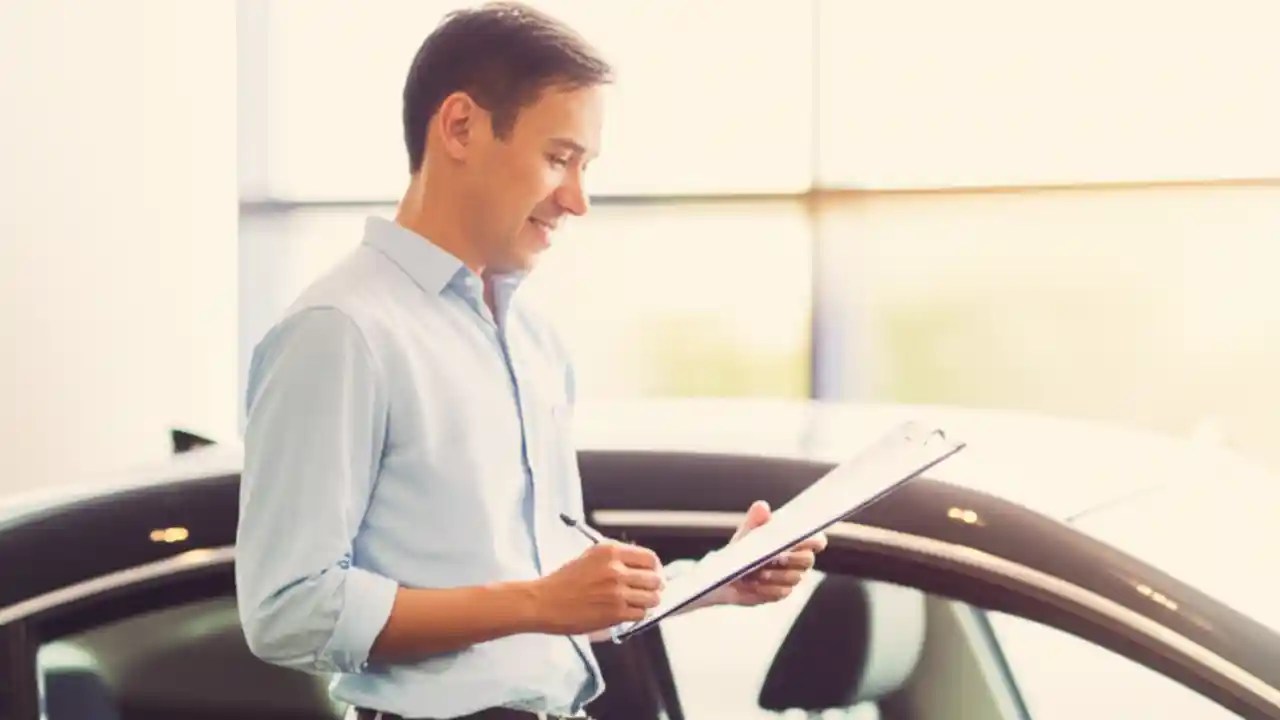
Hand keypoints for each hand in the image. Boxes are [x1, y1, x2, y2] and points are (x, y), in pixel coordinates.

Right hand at [533, 542, 664, 634]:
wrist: (544, 602)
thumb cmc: (563, 581)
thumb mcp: (590, 557)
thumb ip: (615, 558)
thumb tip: (640, 566)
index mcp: (610, 552)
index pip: (649, 558)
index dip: (655, 568)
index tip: (653, 574)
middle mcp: (616, 569)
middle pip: (654, 579)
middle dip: (654, 586)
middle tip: (648, 590)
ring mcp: (617, 592)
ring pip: (652, 598)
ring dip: (648, 601)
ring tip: (639, 602)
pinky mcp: (615, 613)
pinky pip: (641, 614)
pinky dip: (638, 614)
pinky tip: (628, 612)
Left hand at [717, 500, 827, 606]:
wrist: (727, 573)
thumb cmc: (742, 548)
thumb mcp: (747, 532)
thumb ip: (755, 520)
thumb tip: (762, 506)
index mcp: (795, 541)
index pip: (817, 540)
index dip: (814, 541)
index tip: (800, 540)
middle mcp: (798, 560)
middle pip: (808, 560)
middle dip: (791, 558)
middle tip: (774, 557)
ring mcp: (791, 577)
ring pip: (795, 577)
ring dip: (775, 575)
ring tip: (756, 572)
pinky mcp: (781, 593)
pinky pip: (782, 592)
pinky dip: (766, 588)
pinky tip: (754, 584)